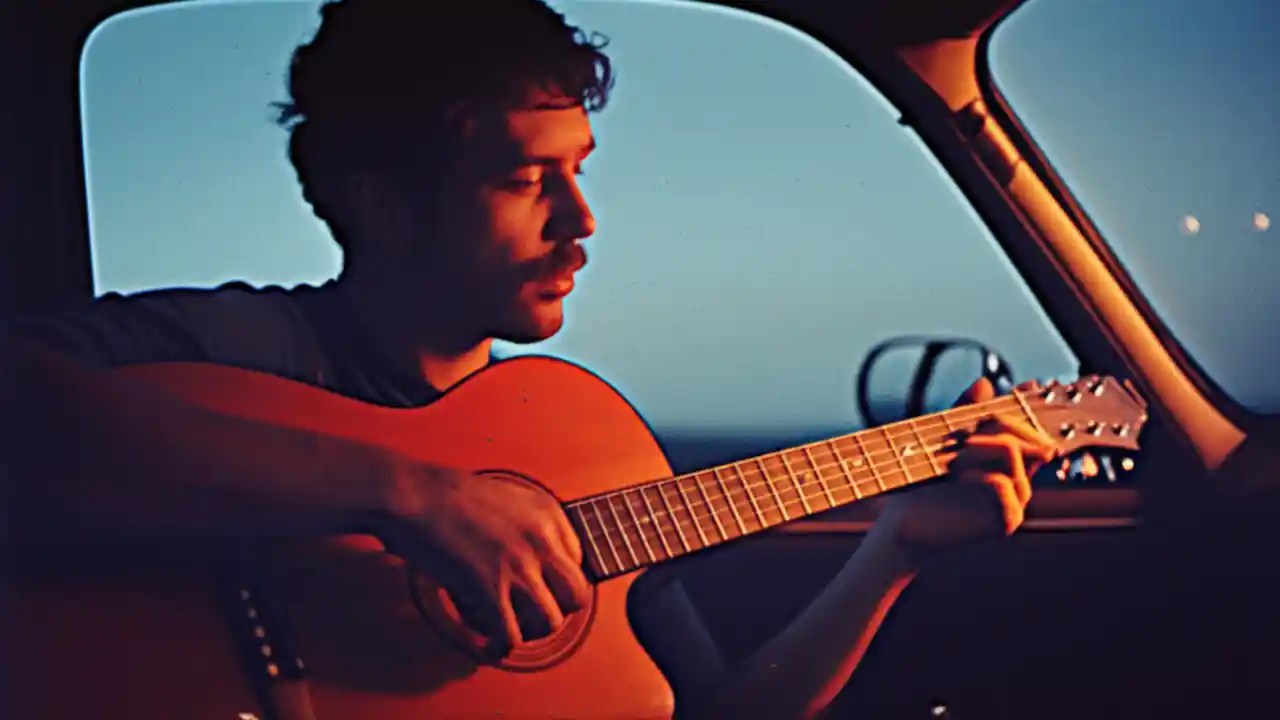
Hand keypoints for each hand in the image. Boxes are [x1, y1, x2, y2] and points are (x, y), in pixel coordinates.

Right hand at [374, 462, 591, 653]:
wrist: (413, 495)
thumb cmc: (446, 492)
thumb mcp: (506, 496)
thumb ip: (527, 524)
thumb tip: (531, 556)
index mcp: (548, 514)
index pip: (578, 561)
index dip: (556, 579)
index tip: (541, 587)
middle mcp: (541, 541)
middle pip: (576, 595)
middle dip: (557, 608)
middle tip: (534, 613)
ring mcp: (518, 566)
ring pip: (551, 621)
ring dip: (531, 631)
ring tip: (513, 628)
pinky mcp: (490, 589)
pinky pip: (512, 635)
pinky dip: (502, 646)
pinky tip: (492, 643)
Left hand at [872, 377, 1058, 566]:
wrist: (900, 522)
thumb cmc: (918, 484)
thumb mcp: (940, 439)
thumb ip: (964, 413)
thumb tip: (985, 382)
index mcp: (1006, 462)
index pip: (1030, 429)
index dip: (1031, 407)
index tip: (1030, 384)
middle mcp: (1018, 480)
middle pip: (1022, 433)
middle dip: (990, 423)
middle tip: (958, 436)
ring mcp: (1016, 501)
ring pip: (1012, 450)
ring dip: (975, 446)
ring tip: (950, 460)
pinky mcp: (1007, 520)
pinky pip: (1004, 483)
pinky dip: (977, 474)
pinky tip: (958, 479)